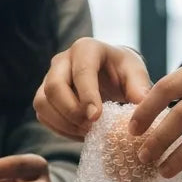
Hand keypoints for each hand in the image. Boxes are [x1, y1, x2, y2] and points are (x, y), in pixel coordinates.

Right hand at [34, 37, 151, 139]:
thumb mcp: (136, 73)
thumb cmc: (123, 71)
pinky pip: (42, 115)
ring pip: (42, 102)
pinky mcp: (45, 95)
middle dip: (71, 112)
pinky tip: (80, 132)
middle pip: (53, 87)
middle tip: (91, 126)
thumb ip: (139, 86)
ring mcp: (49, 77)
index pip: (81, 72)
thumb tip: (140, 102)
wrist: (110, 74)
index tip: (97, 117)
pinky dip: (59, 128)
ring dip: (63, 122)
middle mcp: (62, 60)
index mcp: (86, 48)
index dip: (87, 96)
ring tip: (86, 131)